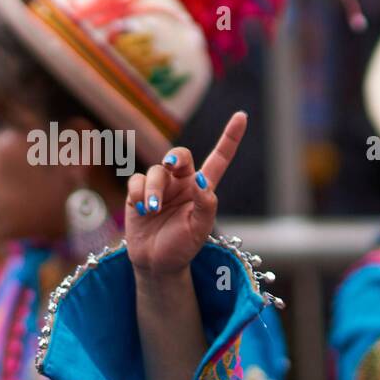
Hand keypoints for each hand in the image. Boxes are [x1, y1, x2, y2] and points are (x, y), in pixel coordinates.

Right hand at [126, 111, 247, 279]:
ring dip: (153, 190)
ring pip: (156, 171)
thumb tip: (203, 180)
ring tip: (153, 210)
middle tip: (170, 166)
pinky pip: (137, 181)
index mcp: (203, 188)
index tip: (242, 116)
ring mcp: (160, 186)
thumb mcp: (200, 229)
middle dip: (174, 158)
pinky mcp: (139, 193)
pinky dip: (139, 193)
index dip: (230, 138)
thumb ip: (205, 204)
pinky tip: (142, 209)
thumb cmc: (183, 246)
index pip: (219, 158)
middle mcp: (182, 183)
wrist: (157, 263)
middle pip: (179, 155)